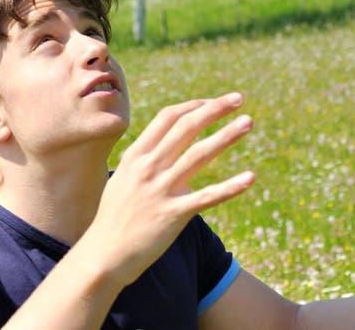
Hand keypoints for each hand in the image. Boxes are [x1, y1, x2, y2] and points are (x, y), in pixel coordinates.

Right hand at [87, 93, 254, 287]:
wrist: (104, 254)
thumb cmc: (114, 216)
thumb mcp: (123, 178)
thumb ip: (143, 160)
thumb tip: (162, 148)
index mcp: (137, 155)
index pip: (168, 117)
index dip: (193, 106)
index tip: (213, 102)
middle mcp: (149, 166)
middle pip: (186, 127)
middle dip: (214, 109)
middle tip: (238, 99)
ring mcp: (161, 189)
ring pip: (199, 154)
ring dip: (227, 135)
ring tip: (248, 122)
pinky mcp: (174, 215)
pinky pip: (207, 196)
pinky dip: (230, 186)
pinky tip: (250, 177)